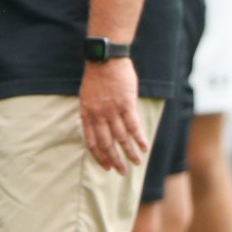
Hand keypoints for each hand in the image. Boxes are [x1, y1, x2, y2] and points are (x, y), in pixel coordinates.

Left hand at [79, 58, 146, 174]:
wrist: (104, 59)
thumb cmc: (96, 76)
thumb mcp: (86, 96)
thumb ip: (92, 112)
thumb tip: (98, 127)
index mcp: (86, 114)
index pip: (91, 142)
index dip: (99, 156)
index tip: (106, 166)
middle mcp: (98, 115)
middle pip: (106, 143)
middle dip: (114, 160)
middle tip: (121, 172)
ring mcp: (112, 110)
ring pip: (121, 137)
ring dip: (129, 152)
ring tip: (136, 163)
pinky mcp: (126, 104)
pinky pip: (133, 126)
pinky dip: (139, 138)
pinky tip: (144, 147)